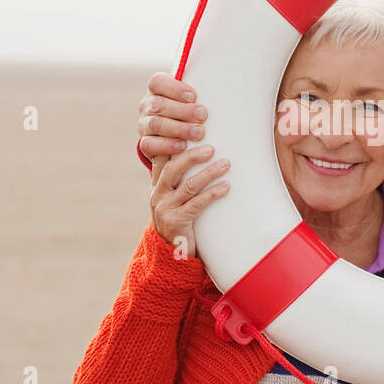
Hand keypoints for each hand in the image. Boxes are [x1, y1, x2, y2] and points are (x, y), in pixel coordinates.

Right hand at [138, 72, 207, 182]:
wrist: (179, 139)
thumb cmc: (191, 114)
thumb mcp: (193, 101)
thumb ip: (198, 95)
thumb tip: (219, 82)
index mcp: (157, 90)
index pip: (157, 82)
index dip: (174, 88)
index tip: (193, 96)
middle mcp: (147, 106)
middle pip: (158, 104)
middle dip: (182, 110)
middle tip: (202, 115)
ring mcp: (144, 124)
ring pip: (155, 124)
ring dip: (179, 128)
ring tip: (198, 133)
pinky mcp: (145, 143)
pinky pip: (149, 144)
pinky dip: (167, 145)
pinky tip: (183, 146)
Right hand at [149, 143, 229, 257]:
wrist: (171, 254)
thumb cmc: (179, 220)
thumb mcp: (174, 199)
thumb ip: (182, 180)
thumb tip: (203, 153)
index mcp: (157, 186)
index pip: (160, 159)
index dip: (171, 144)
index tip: (187, 130)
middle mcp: (158, 195)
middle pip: (173, 169)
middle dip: (192, 156)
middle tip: (211, 147)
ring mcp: (165, 209)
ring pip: (188, 186)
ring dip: (209, 173)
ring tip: (226, 164)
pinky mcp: (177, 222)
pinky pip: (197, 204)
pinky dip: (213, 193)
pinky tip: (226, 187)